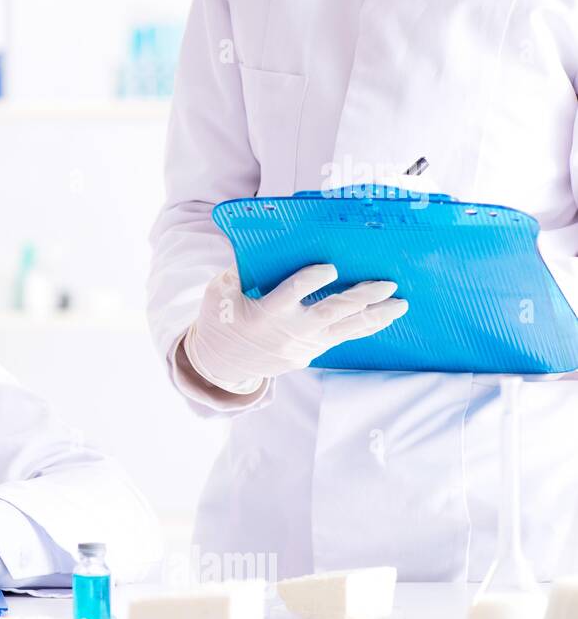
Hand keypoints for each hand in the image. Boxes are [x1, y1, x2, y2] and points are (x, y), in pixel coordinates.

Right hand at [184, 264, 407, 392]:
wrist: (220, 365)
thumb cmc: (219, 322)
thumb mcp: (217, 296)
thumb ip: (233, 276)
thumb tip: (248, 253)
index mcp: (265, 313)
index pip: (292, 294)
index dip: (311, 281)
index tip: (330, 267)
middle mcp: (289, 331)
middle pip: (331, 312)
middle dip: (361, 297)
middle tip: (386, 283)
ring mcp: (302, 346)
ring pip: (345, 329)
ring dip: (375, 316)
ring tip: (400, 304)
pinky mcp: (309, 354)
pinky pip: (341, 338)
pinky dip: (363, 327)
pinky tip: (382, 317)